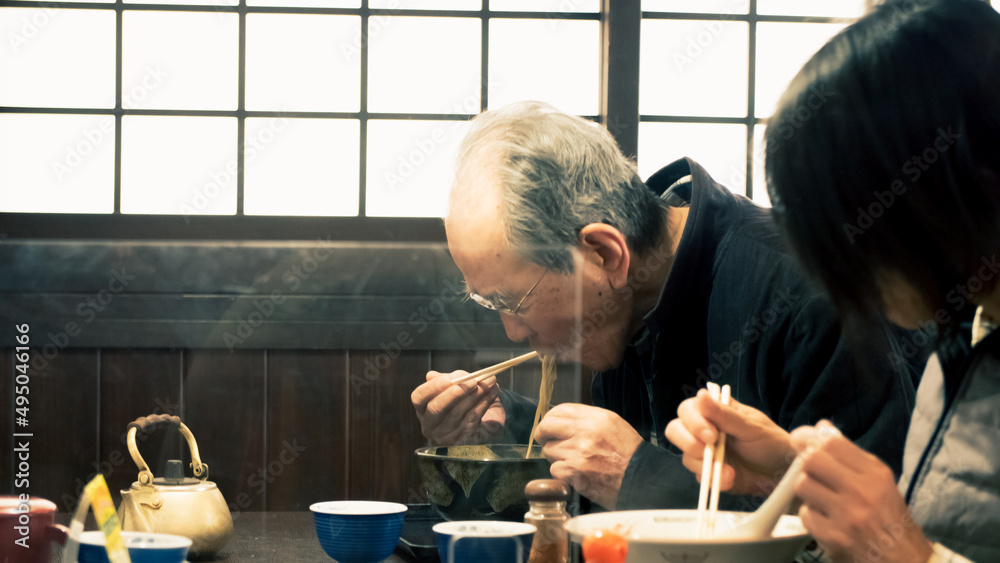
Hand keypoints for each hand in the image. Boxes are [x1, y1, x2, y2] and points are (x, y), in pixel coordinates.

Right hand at [410, 371, 502, 444]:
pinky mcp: (462, 440)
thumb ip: (448, 379)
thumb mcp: (456, 385)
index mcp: (423, 409)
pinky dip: (484, 403)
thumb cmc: (465, 398)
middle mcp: (429, 425)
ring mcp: (444, 436)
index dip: (433, 387)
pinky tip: (493, 392)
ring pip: (458, 413)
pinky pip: (473, 419)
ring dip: (476, 394)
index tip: (450, 378)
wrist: (486, 417)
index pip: (419, 397)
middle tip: (473, 380)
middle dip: (455, 392)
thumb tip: (435, 375)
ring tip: (489, 381)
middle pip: (436, 408)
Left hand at [533, 404, 643, 509]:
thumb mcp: (613, 425)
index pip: (560, 410)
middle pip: (547, 426)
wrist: (640, 479)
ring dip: (556, 457)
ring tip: (573, 461)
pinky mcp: (573, 471)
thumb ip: (588, 420)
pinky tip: (576, 474)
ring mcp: (577, 452)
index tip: (549, 425)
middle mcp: (584, 432)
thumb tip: (564, 420)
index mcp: (595, 418)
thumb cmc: (629, 454)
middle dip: (543, 434)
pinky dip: (562, 473)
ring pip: (549, 450)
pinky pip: (554, 469)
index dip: (550, 418)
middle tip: (545, 440)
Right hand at [664, 389, 795, 495]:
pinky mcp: (709, 473)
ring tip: (730, 471)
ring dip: (705, 465)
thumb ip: (724, 414)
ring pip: (685, 456)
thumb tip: (701, 395)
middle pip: (675, 430)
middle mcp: (705, 430)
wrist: (783, 474)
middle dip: (688, 442)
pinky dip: (714, 479)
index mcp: (715, 412)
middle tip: (708, 450)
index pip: (688, 410)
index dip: (693, 422)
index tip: (711, 435)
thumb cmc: (772, 443)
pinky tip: (731, 479)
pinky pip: (699, 477)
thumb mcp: (751, 427)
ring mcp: (705, 453)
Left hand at [790, 422, 932, 562]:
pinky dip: (812, 517)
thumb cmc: (889, 518)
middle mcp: (863, 492)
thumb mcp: (879, 481)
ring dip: (808, 492)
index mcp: (875, 474)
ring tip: (822, 499)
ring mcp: (847, 516)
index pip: (831, 443)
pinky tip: (826, 520)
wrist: (904, 560)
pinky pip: (806, 515)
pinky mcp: (834, 538)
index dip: (809, 438)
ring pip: (803, 486)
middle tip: (811, 472)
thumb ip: (849, 454)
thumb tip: (821, 427)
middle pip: (812, 460)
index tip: (802, 440)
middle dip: (806, 464)